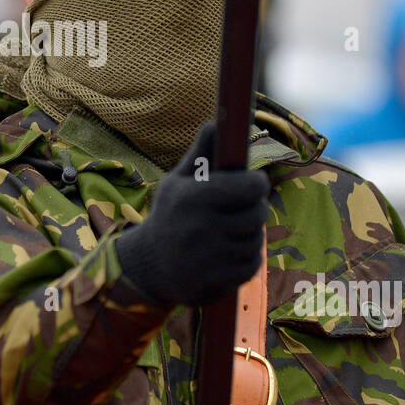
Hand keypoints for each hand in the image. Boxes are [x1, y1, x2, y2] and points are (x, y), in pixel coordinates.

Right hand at [115, 121, 268, 306]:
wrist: (147, 266)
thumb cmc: (169, 214)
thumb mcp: (177, 181)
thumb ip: (202, 154)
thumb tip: (217, 122)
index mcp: (193, 197)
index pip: (250, 186)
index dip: (257, 182)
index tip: (253, 183)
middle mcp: (201, 227)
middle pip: (257, 214)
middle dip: (255, 208)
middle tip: (243, 207)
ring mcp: (209, 258)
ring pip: (256, 240)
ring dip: (250, 234)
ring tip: (231, 230)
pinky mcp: (217, 281)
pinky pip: (251, 265)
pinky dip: (246, 258)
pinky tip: (228, 252)